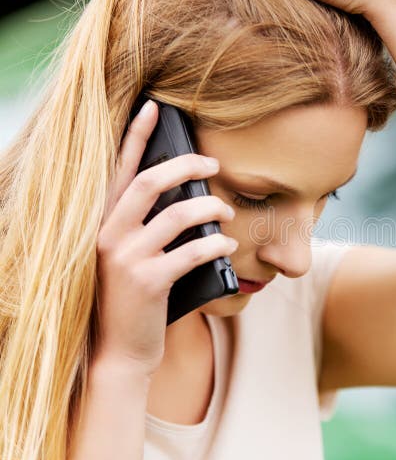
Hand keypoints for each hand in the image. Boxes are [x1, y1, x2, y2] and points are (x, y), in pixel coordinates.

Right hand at [94, 100, 237, 376]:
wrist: (119, 352)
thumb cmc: (133, 299)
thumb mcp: (130, 257)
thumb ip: (147, 227)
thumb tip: (191, 197)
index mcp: (102, 223)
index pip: (120, 169)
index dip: (136, 135)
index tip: (154, 107)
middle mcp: (108, 234)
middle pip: (152, 181)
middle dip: (189, 165)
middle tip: (214, 164)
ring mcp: (127, 257)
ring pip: (180, 214)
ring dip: (213, 208)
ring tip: (229, 213)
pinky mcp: (148, 281)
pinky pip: (194, 250)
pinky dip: (218, 243)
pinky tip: (227, 244)